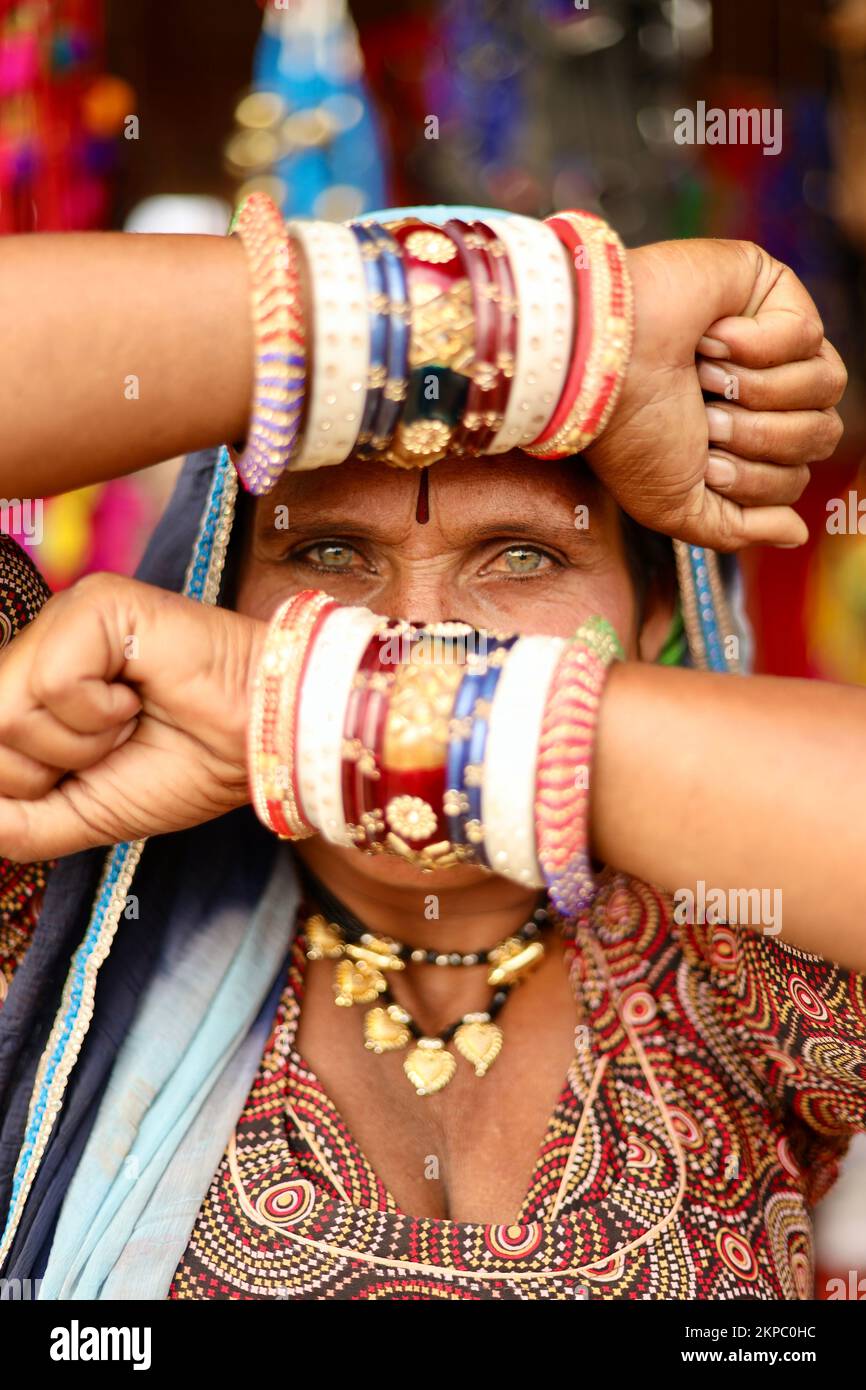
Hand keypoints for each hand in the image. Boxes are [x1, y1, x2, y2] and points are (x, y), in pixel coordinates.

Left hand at [0, 573, 265, 860]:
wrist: (261, 744)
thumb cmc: (186, 767)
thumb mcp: (81, 814)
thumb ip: (12, 823)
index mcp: (34, 685)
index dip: (26, 781)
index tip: (92, 769)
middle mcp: (41, 645)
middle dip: (45, 768)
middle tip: (112, 746)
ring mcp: (65, 619)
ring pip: (7, 711)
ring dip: (77, 742)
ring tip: (130, 719)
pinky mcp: (95, 603)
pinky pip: (52, 682)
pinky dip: (98, 713)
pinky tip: (139, 696)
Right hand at [585, 238, 846, 549]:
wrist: (597, 368)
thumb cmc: (626, 434)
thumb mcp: (676, 507)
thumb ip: (736, 529)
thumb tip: (797, 533)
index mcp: (740, 438)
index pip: (796, 475)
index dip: (754, 480)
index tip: (700, 462)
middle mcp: (761, 389)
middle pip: (821, 433)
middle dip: (761, 438)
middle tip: (706, 421)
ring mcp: (771, 335)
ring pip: (826, 384)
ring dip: (760, 392)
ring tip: (706, 377)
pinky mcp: (770, 289)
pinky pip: (807, 334)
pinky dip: (756, 345)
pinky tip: (709, 338)